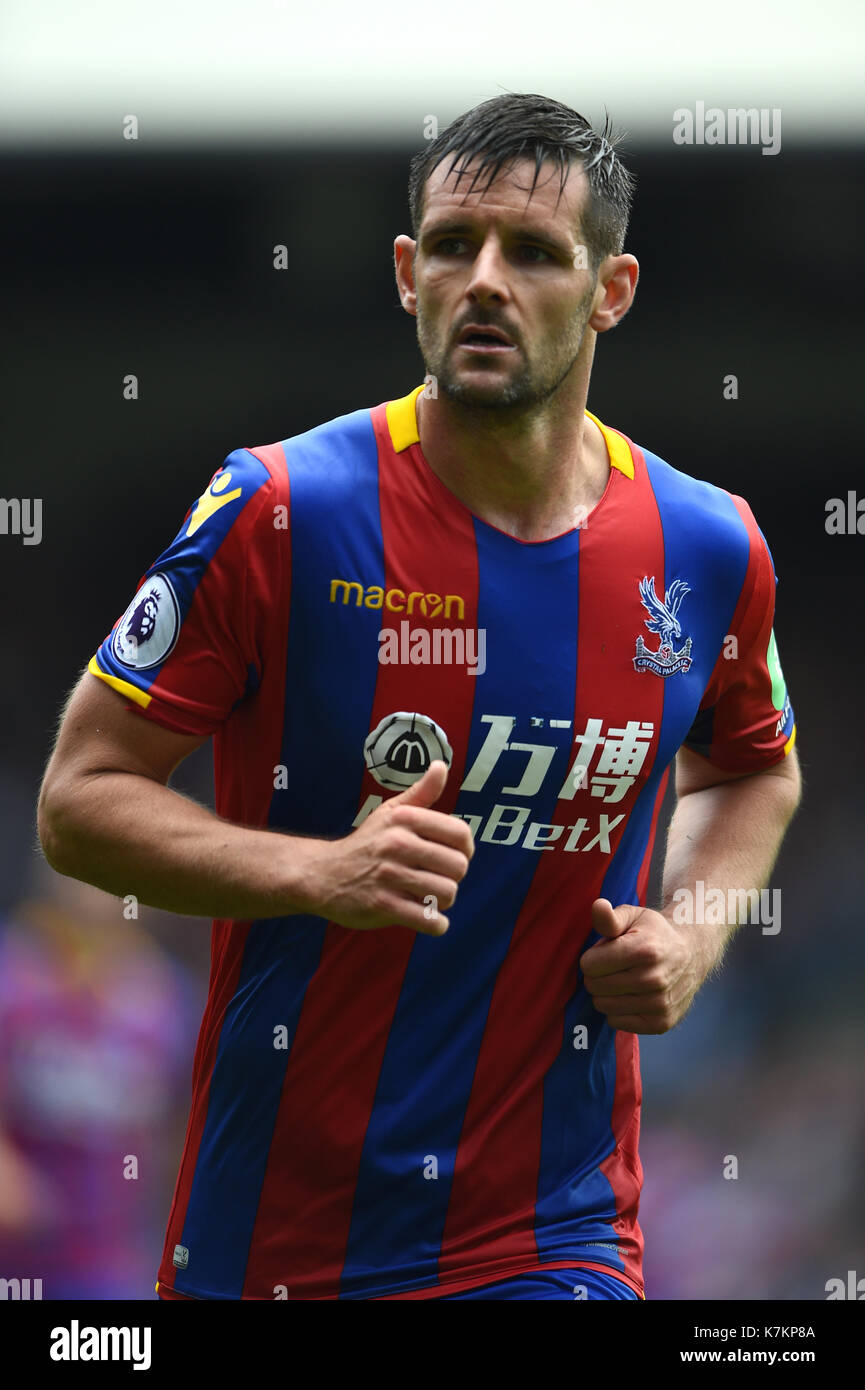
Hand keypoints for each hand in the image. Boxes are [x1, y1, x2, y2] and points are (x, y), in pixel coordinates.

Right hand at [297, 760, 473, 935]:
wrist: (322, 874)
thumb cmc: (366, 844)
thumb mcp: (390, 813)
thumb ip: (421, 793)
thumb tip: (441, 766)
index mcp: (404, 820)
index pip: (460, 833)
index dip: (466, 849)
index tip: (455, 856)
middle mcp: (397, 844)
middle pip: (458, 866)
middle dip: (454, 878)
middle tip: (438, 879)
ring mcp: (389, 876)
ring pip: (447, 893)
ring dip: (444, 901)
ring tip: (430, 898)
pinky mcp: (382, 905)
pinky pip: (428, 920)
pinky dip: (436, 924)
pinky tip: (429, 919)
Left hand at [579, 898, 711, 1033]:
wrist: (693, 952)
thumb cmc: (654, 933)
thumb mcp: (633, 916)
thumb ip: (609, 917)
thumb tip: (598, 906)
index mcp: (644, 950)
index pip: (589, 965)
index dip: (593, 957)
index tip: (606, 951)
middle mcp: (654, 979)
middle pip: (594, 986)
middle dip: (597, 975)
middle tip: (615, 966)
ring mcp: (659, 1004)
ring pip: (603, 1006)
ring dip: (606, 993)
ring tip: (624, 980)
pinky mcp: (661, 1023)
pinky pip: (616, 1022)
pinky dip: (618, 1011)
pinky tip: (632, 996)